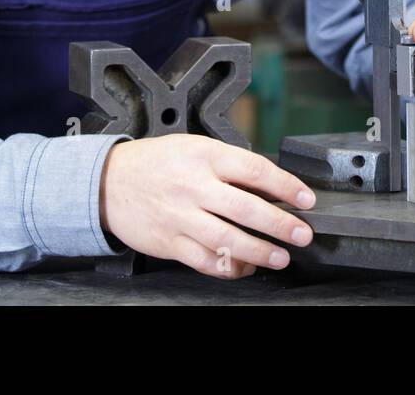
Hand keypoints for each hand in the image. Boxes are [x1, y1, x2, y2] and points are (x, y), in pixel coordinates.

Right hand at [98, 135, 315, 278]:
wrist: (109, 181)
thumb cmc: (157, 162)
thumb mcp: (194, 147)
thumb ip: (228, 164)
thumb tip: (269, 184)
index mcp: (205, 156)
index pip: (255, 170)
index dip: (286, 186)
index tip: (306, 199)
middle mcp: (194, 186)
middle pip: (246, 208)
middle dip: (280, 224)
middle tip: (302, 234)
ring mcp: (181, 217)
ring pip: (228, 240)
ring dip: (260, 252)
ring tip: (280, 257)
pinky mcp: (170, 242)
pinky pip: (205, 261)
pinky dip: (229, 268)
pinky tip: (245, 267)